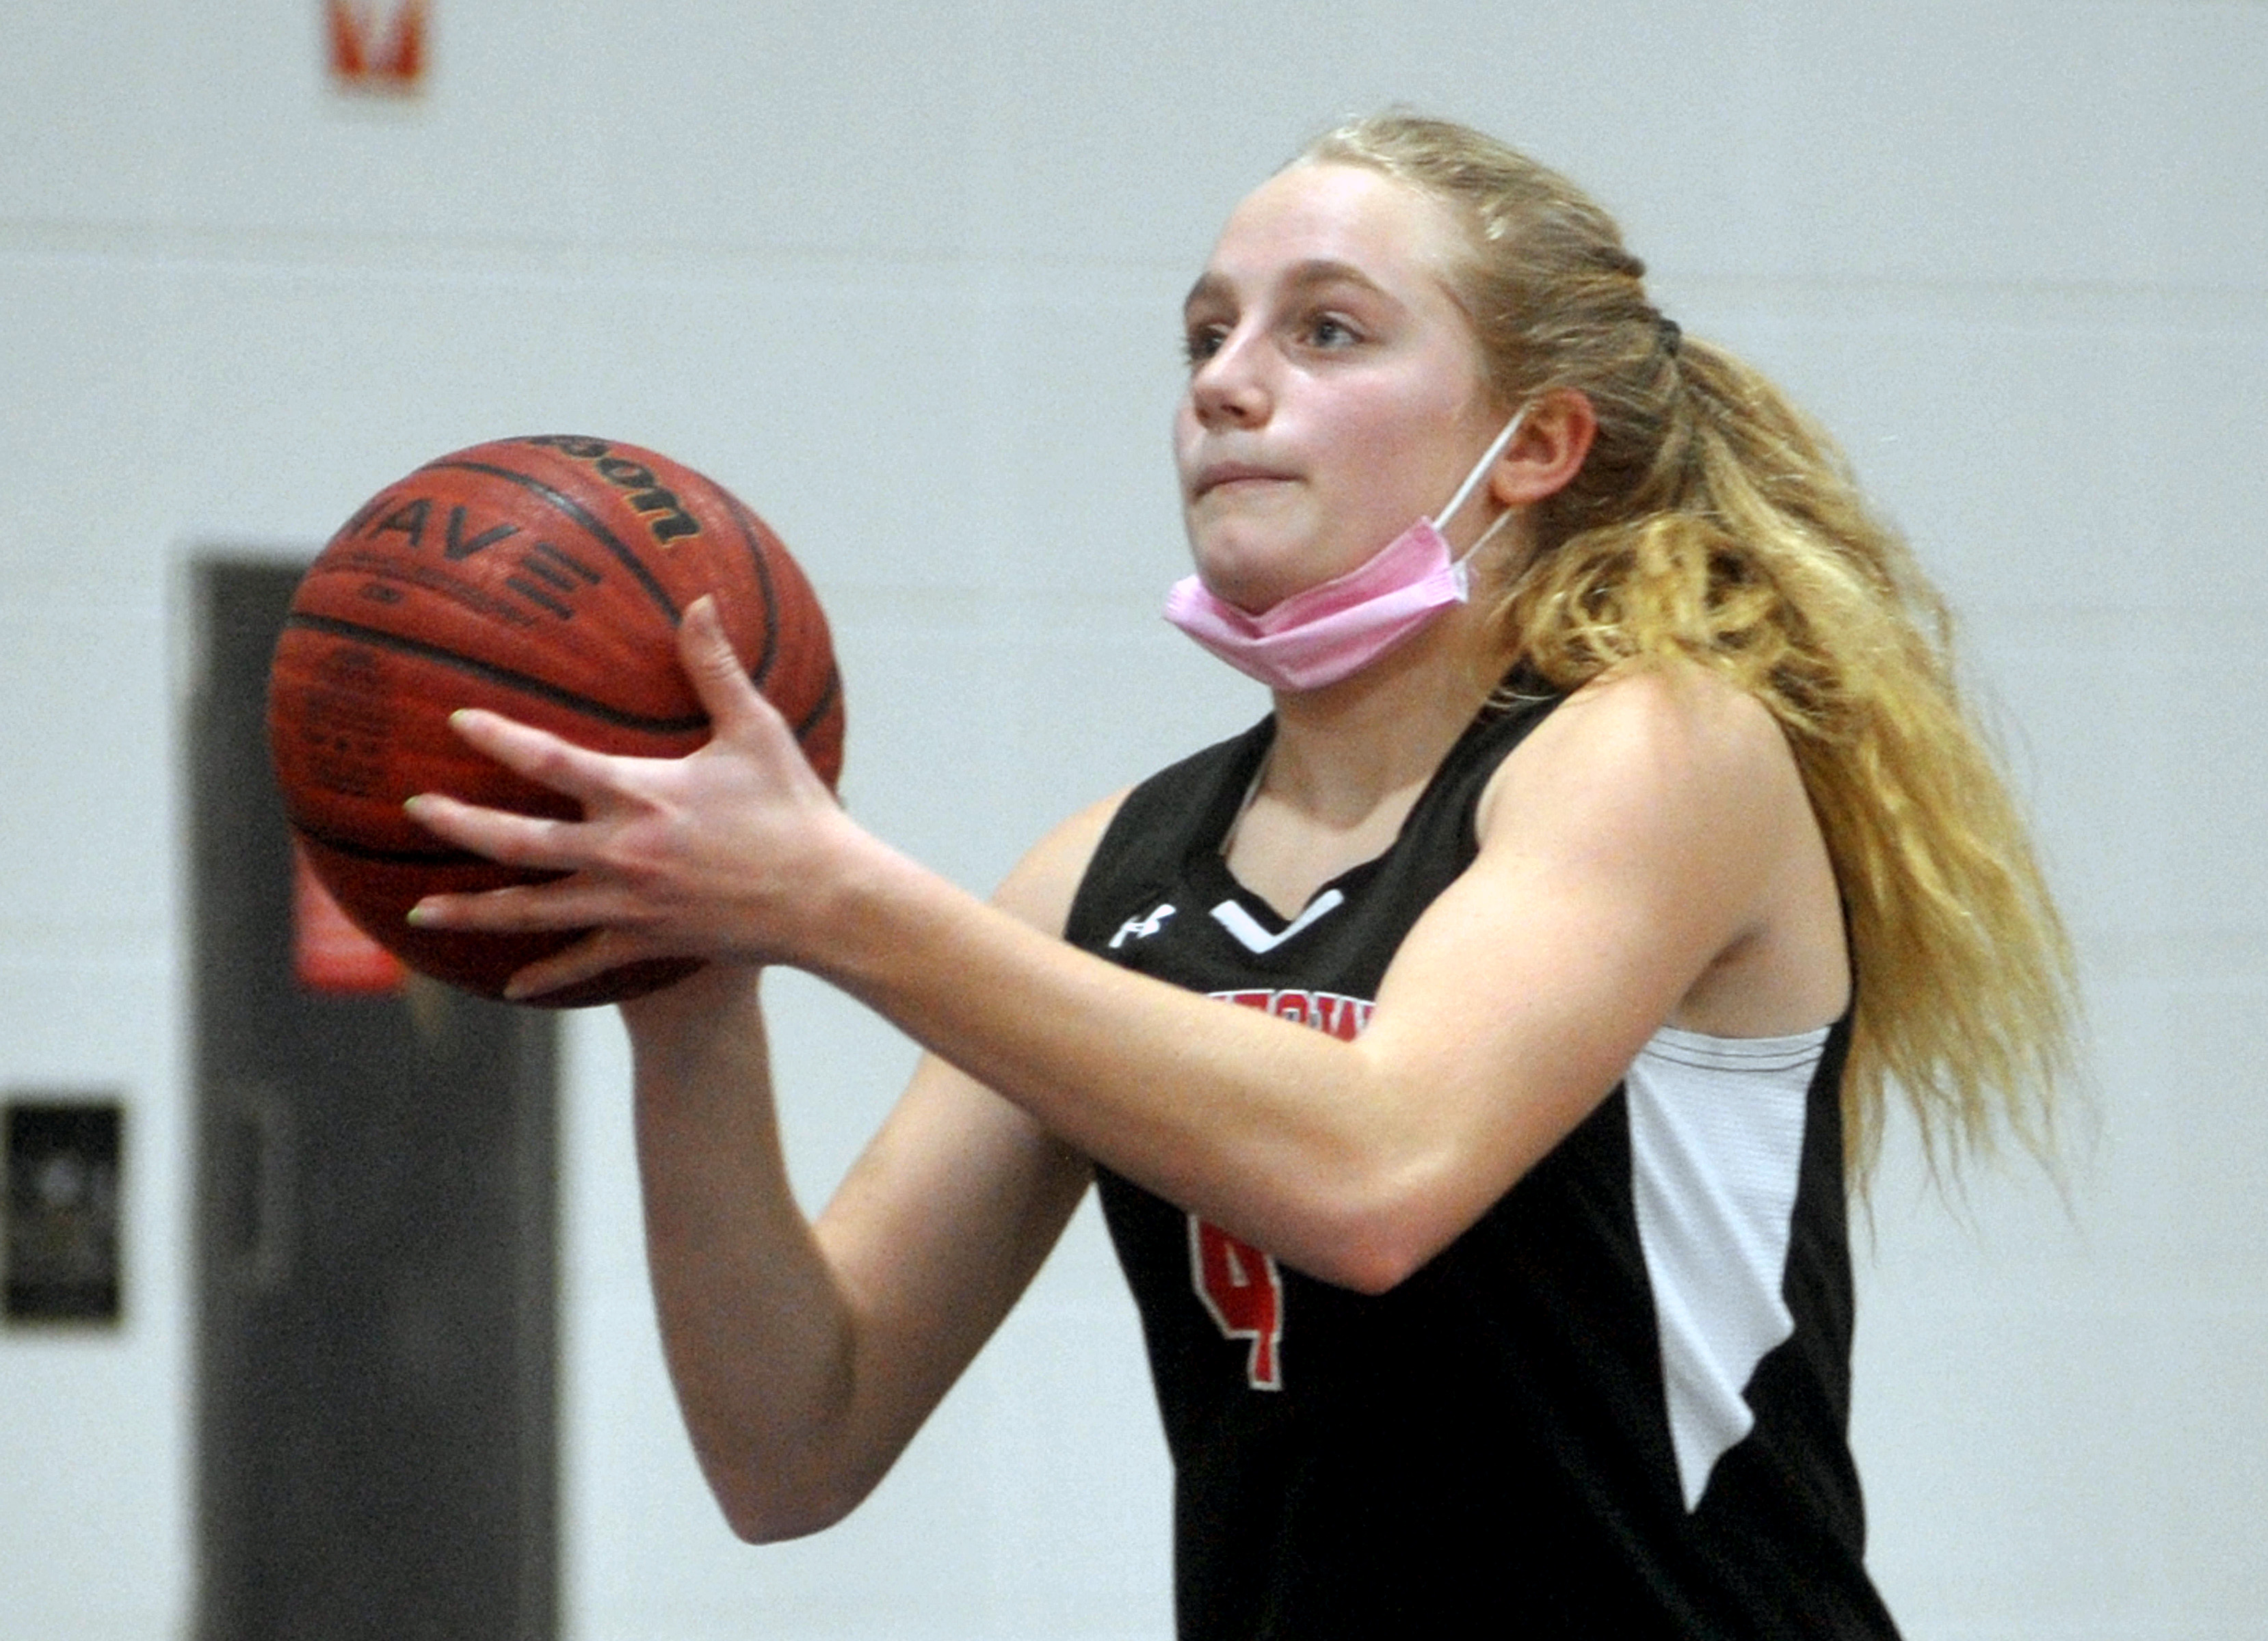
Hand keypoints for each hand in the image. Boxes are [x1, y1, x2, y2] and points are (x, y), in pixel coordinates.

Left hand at [404, 596, 856, 998]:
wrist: (827, 899)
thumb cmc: (795, 811)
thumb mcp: (758, 731)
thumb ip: (716, 668)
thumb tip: (700, 602)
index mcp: (642, 793)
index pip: (551, 759)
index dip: (500, 737)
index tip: (457, 721)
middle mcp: (622, 851)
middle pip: (518, 841)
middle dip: (460, 825)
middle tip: (416, 810)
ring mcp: (629, 902)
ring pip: (532, 910)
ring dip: (473, 912)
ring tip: (419, 913)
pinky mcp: (648, 941)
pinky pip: (584, 961)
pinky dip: (546, 976)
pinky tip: (511, 988)